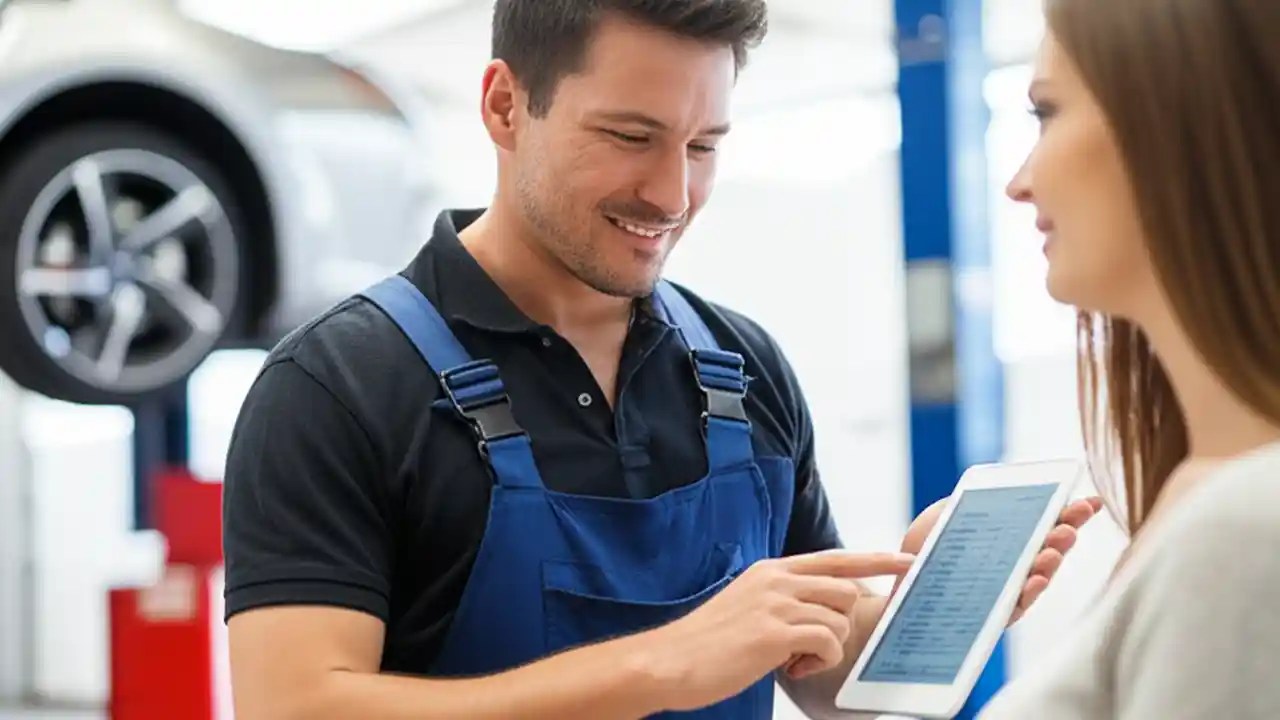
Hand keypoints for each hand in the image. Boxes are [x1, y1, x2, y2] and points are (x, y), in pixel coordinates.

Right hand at [642, 550, 913, 712]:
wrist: (670, 661)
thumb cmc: (708, 642)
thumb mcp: (748, 605)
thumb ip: (784, 600)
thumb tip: (823, 614)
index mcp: (772, 570)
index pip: (836, 558)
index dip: (877, 559)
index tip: (907, 561)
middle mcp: (777, 579)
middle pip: (847, 590)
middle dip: (841, 623)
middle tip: (811, 647)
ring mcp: (776, 603)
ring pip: (840, 618)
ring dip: (826, 647)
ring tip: (792, 660)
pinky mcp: (775, 632)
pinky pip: (827, 644)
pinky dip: (817, 663)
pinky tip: (788, 668)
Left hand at [897, 495, 1104, 622]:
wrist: (897, 579)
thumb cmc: (926, 545)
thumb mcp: (948, 514)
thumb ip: (974, 502)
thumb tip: (1007, 487)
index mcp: (1013, 537)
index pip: (1049, 523)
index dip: (1072, 514)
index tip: (1091, 501)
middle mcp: (1017, 565)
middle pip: (1050, 550)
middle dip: (1065, 535)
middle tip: (1072, 523)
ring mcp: (1008, 591)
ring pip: (1037, 579)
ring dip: (1050, 563)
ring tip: (1056, 549)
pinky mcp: (992, 615)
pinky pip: (1014, 606)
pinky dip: (1027, 592)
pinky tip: (1035, 579)